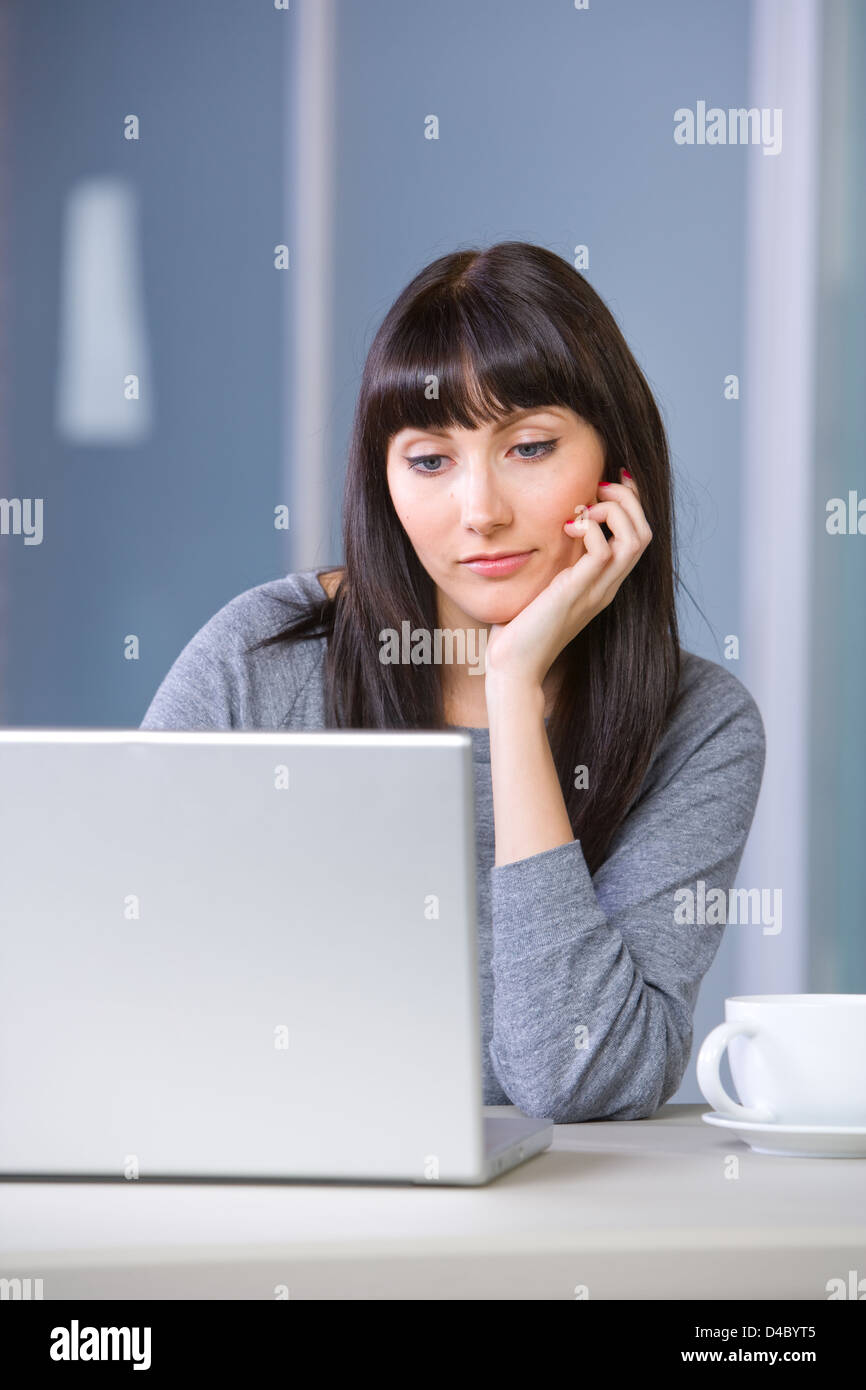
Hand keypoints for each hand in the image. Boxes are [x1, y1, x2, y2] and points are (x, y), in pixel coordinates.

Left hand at [483, 468, 652, 688]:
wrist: (514, 666)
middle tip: (600, 486)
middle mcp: (607, 586)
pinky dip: (589, 528)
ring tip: (587, 506)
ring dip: (615, 510)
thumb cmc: (520, 630)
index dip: (631, 504)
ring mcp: (597, 590)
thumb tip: (546, 532)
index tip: (608, 482)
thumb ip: (553, 563)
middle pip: (644, 533)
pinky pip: (603, 551)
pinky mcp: (578, 592)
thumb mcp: (543, 587)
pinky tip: (567, 527)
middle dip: (628, 499)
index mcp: (603, 584)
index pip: (636, 537)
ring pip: (634, 539)